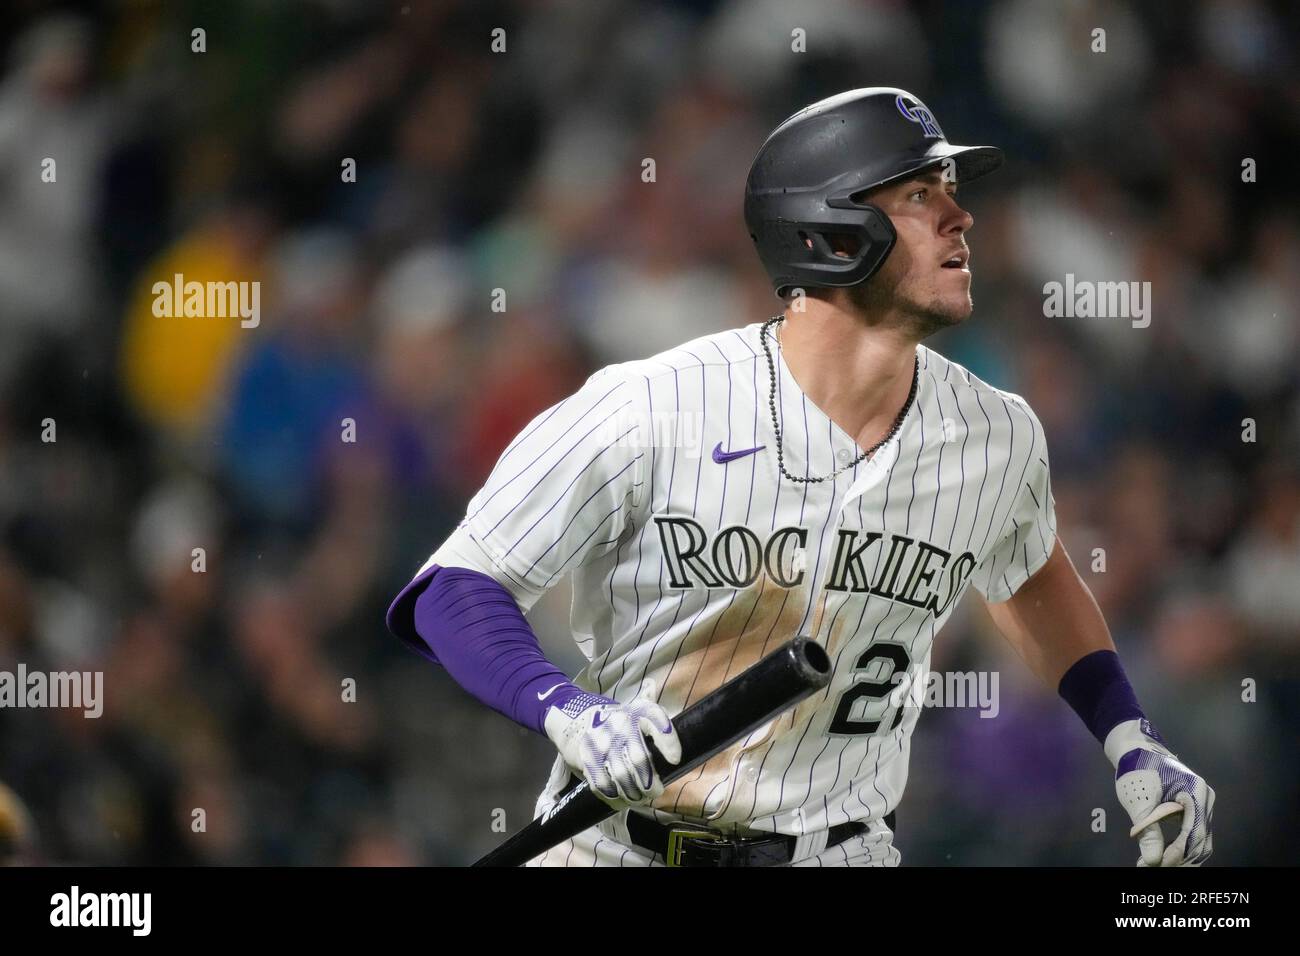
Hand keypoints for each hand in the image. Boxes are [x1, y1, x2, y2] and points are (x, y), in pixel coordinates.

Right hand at [544, 690, 681, 805]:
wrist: (575, 717)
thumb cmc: (617, 721)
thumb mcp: (638, 713)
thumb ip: (658, 728)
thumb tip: (674, 759)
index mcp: (637, 711)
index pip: (656, 719)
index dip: (668, 741)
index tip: (675, 760)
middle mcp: (619, 724)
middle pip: (639, 759)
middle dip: (650, 782)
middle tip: (655, 790)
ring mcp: (601, 742)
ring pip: (621, 775)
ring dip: (634, 793)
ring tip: (640, 798)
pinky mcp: (586, 758)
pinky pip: (602, 784)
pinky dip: (615, 797)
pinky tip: (622, 801)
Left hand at [1106, 719, 1214, 866]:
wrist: (1136, 750)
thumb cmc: (1136, 769)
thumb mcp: (1139, 801)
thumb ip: (1148, 831)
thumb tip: (1153, 861)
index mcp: (1196, 793)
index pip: (1192, 835)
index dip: (1176, 855)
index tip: (1156, 866)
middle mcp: (1206, 799)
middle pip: (1199, 841)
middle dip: (1178, 859)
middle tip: (1152, 868)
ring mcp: (1203, 804)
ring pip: (1198, 841)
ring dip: (1179, 856)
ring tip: (1154, 864)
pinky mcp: (1196, 809)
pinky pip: (1192, 834)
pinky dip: (1179, 847)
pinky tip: (1162, 855)